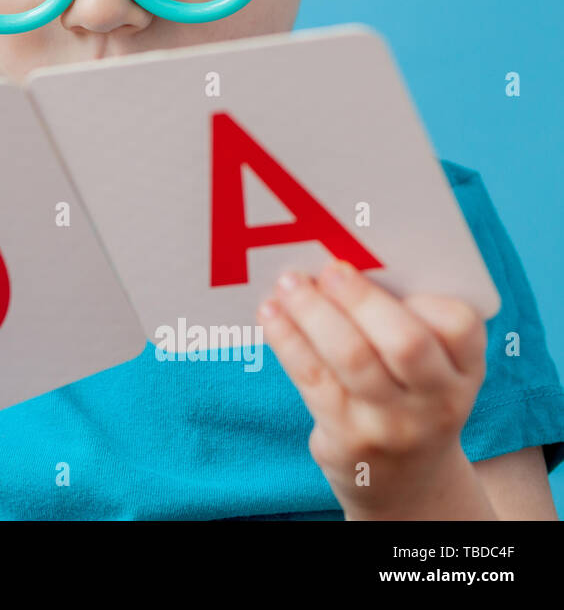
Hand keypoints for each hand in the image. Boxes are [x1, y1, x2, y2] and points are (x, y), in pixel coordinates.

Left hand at [257, 258, 493, 518]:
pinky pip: (312, 378)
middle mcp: (438, 400)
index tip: (382, 267)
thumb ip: (403, 319)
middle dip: (362, 299)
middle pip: (404, 342)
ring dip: (313, 312)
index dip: (422, 296)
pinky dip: (287, 339)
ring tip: (289, 283)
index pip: (459, 324)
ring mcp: (393, 424)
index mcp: (465, 369)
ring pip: (351, 358)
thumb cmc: (408, 395)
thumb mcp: (430, 368)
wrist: (404, 480)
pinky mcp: (348, 438)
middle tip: (328, 269)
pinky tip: (271, 314)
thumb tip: (341, 256)